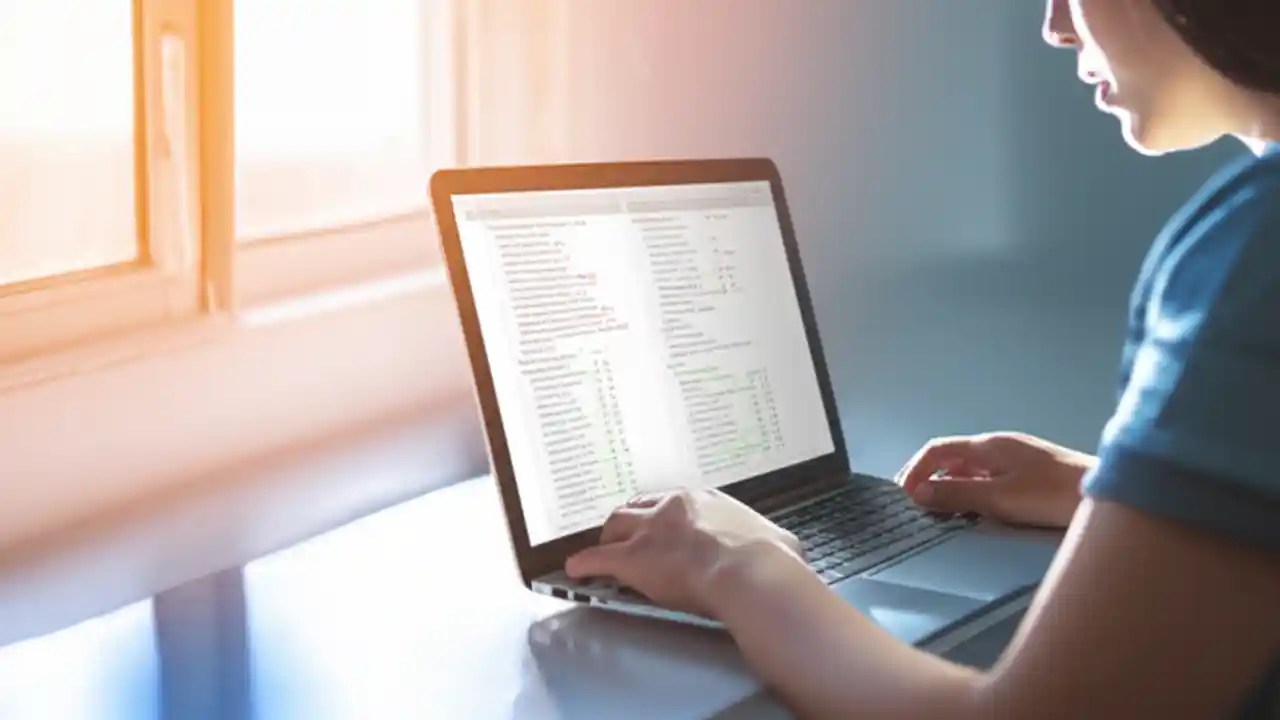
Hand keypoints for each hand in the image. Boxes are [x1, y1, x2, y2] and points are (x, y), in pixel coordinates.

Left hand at [564, 489, 805, 617]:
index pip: (673, 502)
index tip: (662, 523)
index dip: (662, 514)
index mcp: (705, 501)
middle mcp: (673, 508)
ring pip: (615, 526)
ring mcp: (650, 531)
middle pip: (638, 507)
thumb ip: (772, 540)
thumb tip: (787, 550)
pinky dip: (585, 565)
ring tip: (601, 549)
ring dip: (607, 538)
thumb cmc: (769, 560)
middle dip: (628, 520)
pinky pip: (599, 558)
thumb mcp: (777, 540)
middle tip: (623, 533)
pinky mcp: (634, 558)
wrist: (751, 573)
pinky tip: (576, 570)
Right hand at [895, 432, 1094, 528]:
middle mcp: (1000, 446)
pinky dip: (973, 493)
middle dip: (930, 479)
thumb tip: (917, 492)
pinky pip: (990, 479)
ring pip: (972, 470)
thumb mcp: (999, 498)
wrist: (1108, 495)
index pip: (938, 449)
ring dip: (952, 488)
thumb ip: (957, 494)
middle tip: (916, 507)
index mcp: (988, 446)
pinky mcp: (1032, 474)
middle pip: (953, 459)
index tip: (902, 496)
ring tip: (941, 514)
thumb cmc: (1051, 495)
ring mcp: (1018, 458)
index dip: (915, 470)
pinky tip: (976, 513)